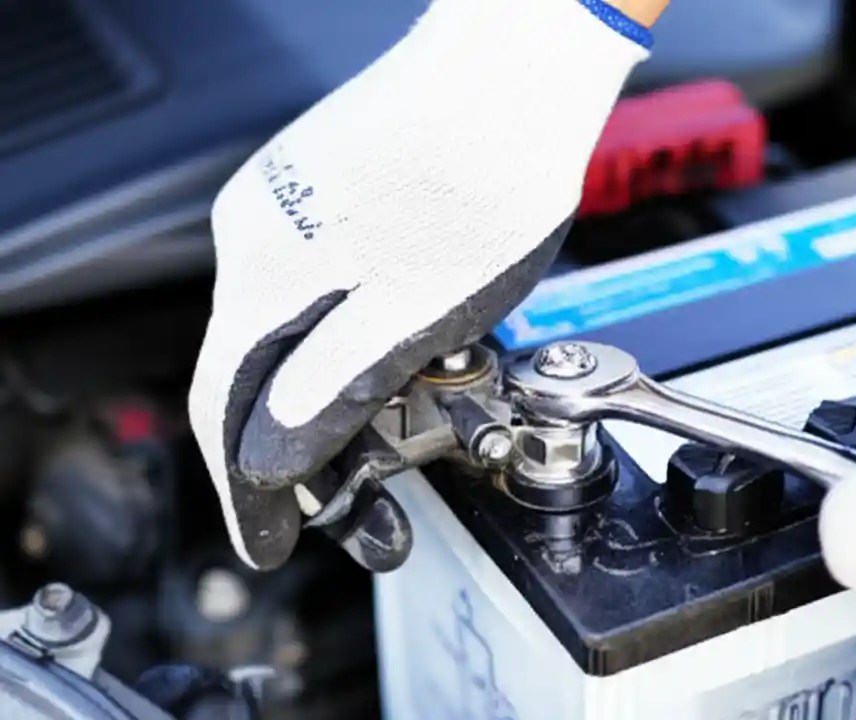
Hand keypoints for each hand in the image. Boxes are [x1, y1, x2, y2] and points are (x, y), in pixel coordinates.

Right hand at [188, 0, 651, 570]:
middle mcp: (259, 231)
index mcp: (268, 269)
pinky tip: (397, 358)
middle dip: (304, 453)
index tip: (268, 540)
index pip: (224, 409)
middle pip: (257, 372)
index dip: (244, 492)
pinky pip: (318, 288)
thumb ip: (336, 386)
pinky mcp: (328, 190)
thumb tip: (271, 457)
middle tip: (364, 505)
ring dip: (333, 397)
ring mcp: (291, 204)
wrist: (523, 65)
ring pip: (292, 331)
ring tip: (399, 435)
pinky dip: (347, 341)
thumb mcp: (418, 311)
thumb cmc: (486, 169)